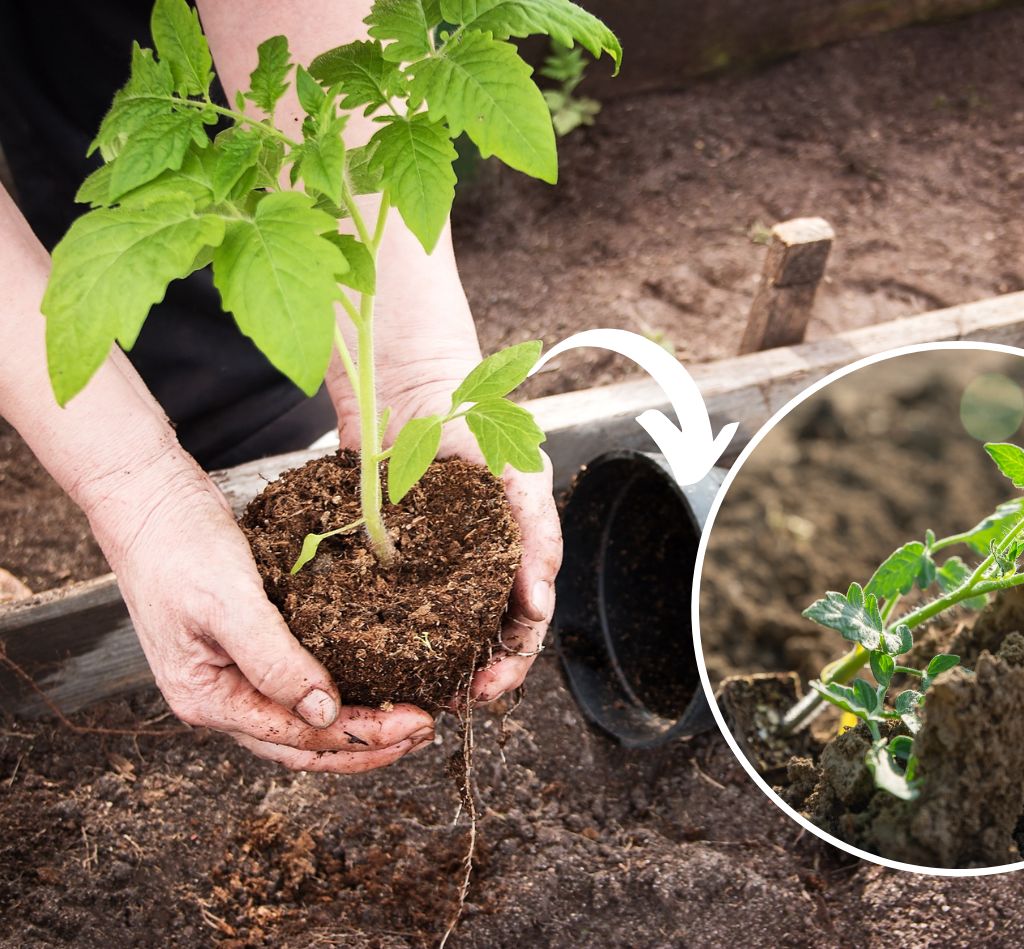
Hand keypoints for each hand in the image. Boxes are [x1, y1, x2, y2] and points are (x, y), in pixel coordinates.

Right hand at [87, 455, 436, 771]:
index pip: (301, 738)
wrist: (147, 501)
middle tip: (426, 730)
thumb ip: (273, 659)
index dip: (364, 737)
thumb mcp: (228, 601)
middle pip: (305, 745)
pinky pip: (299, 688)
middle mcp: (221, 699)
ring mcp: (232, 677)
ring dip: (358, 726)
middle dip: (369, 745)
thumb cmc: (178, 546)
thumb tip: (323, 712)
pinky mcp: (248, 651)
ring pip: (304, 723)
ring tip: (409, 719)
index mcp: (209, 700)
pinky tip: (374, 685)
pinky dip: (340, 694)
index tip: (418, 723)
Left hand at [330, 359, 561, 706]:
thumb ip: (539, 535)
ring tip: (414, 691)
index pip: (524, 627)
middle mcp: (476, 568)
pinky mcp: (384, 554)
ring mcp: (430, 564)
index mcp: (517, 556)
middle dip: (472, 677)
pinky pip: (386, 601)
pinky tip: (374, 651)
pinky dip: (386, 630)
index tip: (488, 688)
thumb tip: (540, 606)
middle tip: (451, 700)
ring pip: (434, 631)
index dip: (511, 663)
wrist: (411, 381)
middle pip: (480, 640)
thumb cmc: (479, 422)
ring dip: (430, 665)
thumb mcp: (522, 475)